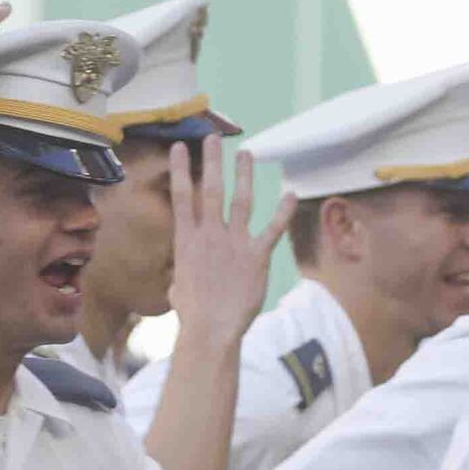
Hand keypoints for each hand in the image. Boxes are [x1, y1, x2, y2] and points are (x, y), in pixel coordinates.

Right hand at [165, 140, 287, 348]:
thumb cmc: (192, 315)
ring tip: (246, 154)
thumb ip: (181, 276)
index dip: (180, 170)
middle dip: (212, 161)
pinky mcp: (257, 257)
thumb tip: (180, 281)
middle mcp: (210, 236)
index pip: (182, 197)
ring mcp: (234, 244)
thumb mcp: (178, 289)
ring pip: (241, 201)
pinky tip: (290, 193)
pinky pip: (272, 229)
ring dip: (244, 175)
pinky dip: (283, 211)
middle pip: (211, 190)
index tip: (180, 147)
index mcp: (187, 242)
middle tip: (212, 138)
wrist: (211, 331)